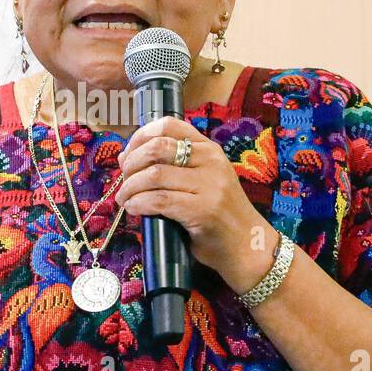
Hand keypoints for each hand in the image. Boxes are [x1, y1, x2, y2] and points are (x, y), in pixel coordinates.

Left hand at [113, 116, 273, 292]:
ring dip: (130, 187)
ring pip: (154, 175)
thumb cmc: (219, 214)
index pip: (169, 125)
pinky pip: (159, 200)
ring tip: (125, 199)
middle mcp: (210, 161)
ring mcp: (209, 185)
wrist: (248, 245)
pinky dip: (139, 203)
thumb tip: (128, 157)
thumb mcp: (204, 179)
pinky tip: (134, 209)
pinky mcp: (203, 210)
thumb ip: (175, 166)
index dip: (140, 136)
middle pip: (157, 147)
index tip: (127, 154)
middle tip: (123, 180)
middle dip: (131, 163)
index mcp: (209, 149)